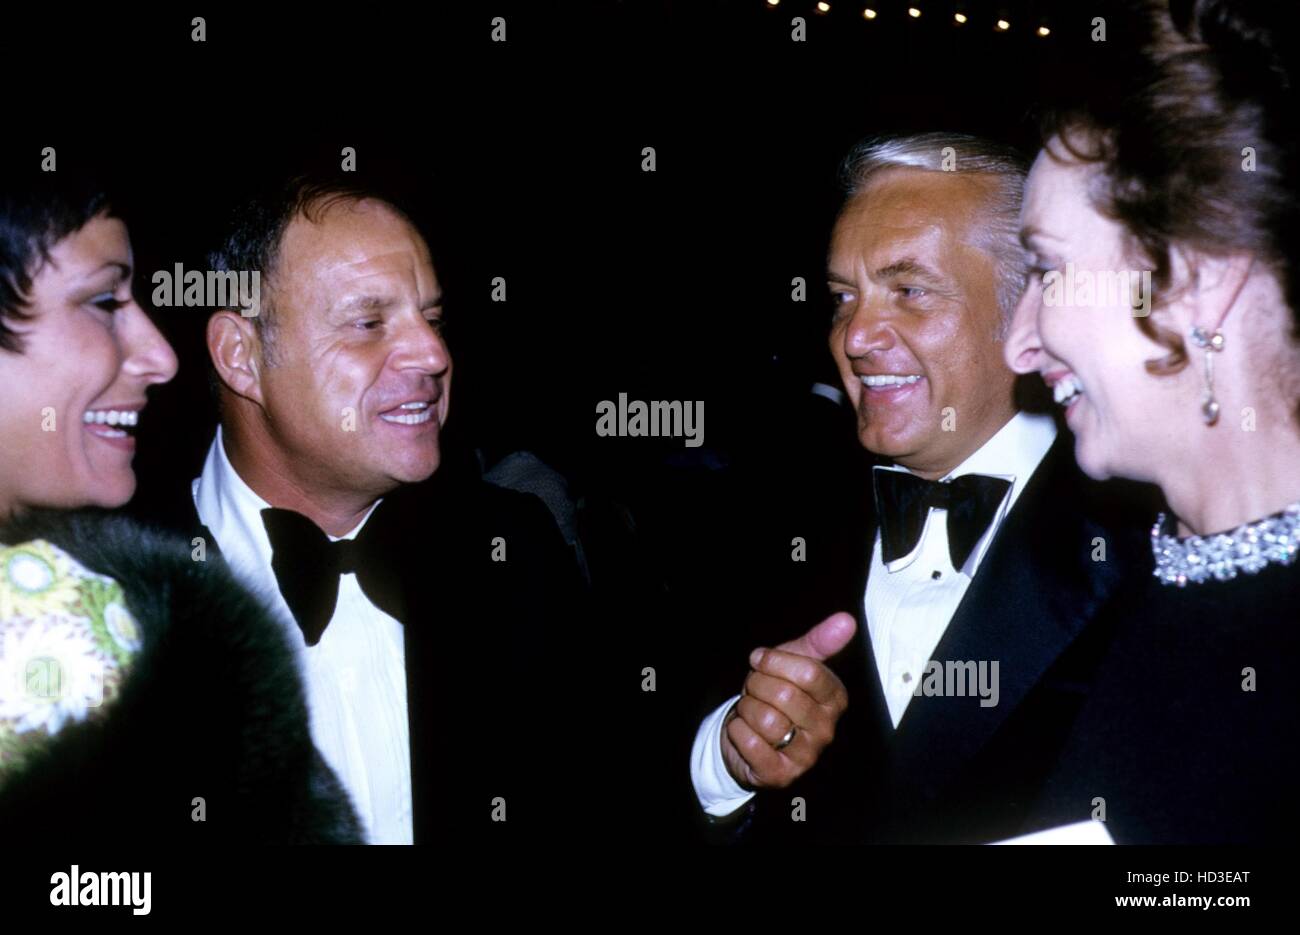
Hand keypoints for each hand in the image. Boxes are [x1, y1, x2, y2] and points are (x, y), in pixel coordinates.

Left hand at [721, 612, 855, 789]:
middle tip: (753, 688)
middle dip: (757, 685)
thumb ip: (819, 641)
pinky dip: (738, 731)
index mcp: (834, 698)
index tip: (759, 659)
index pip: (808, 672)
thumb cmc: (774, 693)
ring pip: (767, 720)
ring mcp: (806, 755)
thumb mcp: (794, 662)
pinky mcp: (782, 774)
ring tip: (750, 710)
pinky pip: (752, 744)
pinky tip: (743, 730)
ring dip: (747, 709)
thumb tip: (847, 619)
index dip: (774, 661)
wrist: (749, 736)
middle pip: (785, 695)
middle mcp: (826, 729)